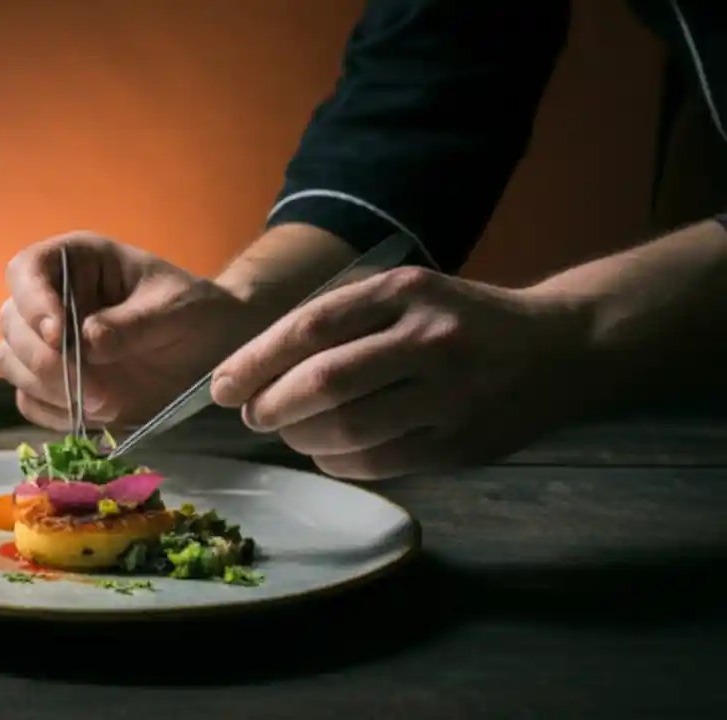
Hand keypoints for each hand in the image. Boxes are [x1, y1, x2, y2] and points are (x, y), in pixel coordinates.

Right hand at [0, 231, 262, 429]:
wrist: (215, 349)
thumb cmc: (196, 312)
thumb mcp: (174, 311)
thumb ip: (132, 325)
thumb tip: (86, 341)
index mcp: (78, 262)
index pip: (26, 270)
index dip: (31, 301)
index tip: (58, 335)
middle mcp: (54, 298)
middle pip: (11, 322)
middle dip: (44, 358)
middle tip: (92, 386)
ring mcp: (50, 344)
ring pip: (12, 363)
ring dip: (48, 388)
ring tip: (103, 402)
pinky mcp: (57, 383)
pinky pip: (30, 400)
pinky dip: (52, 412)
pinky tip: (92, 414)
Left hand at [210, 266, 591, 478]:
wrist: (560, 349)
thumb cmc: (460, 321)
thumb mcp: (407, 295)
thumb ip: (342, 322)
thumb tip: (258, 368)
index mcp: (404, 291)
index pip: (310, 327)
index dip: (256, 361)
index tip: (222, 385)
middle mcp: (429, 337)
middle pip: (324, 380)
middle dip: (272, 405)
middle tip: (252, 415)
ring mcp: (451, 393)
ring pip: (349, 428)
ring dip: (301, 438)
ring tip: (289, 432)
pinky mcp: (463, 442)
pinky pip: (379, 461)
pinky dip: (338, 461)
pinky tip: (327, 452)